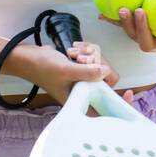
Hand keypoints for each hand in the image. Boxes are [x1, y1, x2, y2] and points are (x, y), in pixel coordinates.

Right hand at [7, 41, 132, 104]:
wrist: (26, 57)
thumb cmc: (42, 67)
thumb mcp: (65, 69)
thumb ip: (86, 72)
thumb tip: (105, 72)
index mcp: (80, 100)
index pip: (105, 108)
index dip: (120, 103)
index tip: (129, 92)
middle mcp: (83, 92)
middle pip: (108, 81)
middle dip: (100, 66)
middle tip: (84, 58)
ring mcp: (83, 79)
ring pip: (102, 68)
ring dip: (92, 56)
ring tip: (76, 52)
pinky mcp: (81, 68)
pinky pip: (94, 59)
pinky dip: (88, 52)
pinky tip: (75, 48)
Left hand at [99, 0, 155, 53]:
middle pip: (148, 44)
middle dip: (142, 30)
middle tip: (140, 12)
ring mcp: (142, 38)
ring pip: (132, 36)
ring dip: (126, 24)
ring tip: (123, 9)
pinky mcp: (131, 30)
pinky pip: (121, 26)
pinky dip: (111, 20)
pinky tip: (102, 14)